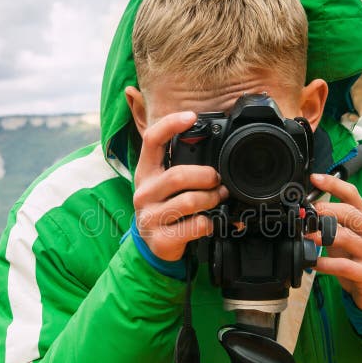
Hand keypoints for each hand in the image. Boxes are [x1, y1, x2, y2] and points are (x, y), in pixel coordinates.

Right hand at [133, 111, 228, 260]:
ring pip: (190, 201)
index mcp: (146, 172)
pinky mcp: (161, 239)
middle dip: (207, 177)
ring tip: (217, 199)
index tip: (191, 117)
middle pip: (179, 175)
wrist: (154, 246)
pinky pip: (196, 225)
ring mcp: (150, 217)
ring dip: (211, 199)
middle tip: (218, 181)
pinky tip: (209, 222)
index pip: (152, 140)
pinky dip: (210, 223)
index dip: (170, 125)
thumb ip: (181, 164)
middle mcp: (144, 193)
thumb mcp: (165, 184)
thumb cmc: (166, 207)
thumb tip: (210, 141)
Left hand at [308, 173, 361, 311]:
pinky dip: (324, 264)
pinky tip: (313, 263)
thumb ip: (333, 226)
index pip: (353, 195)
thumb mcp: (349, 240)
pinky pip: (344, 266)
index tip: (314, 179)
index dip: (333, 184)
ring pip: (346, 238)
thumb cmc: (361, 262)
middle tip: (307, 214)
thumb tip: (306, 214)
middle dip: (325, 210)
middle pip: (350, 213)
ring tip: (306, 237)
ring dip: (321, 236)